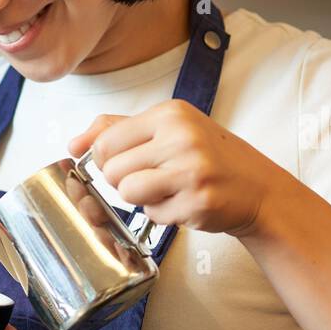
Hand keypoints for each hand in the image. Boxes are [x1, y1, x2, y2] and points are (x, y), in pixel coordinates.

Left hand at [68, 99, 281, 237]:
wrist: (257, 187)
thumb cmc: (208, 157)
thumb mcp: (168, 129)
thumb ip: (118, 130)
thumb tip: (74, 145)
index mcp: (170, 114)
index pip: (106, 141)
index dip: (106, 160)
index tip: (124, 163)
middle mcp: (181, 138)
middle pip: (113, 171)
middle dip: (124, 182)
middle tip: (152, 178)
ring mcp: (191, 171)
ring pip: (128, 193)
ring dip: (141, 199)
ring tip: (166, 190)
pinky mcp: (197, 203)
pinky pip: (153, 215)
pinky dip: (163, 214)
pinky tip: (184, 202)